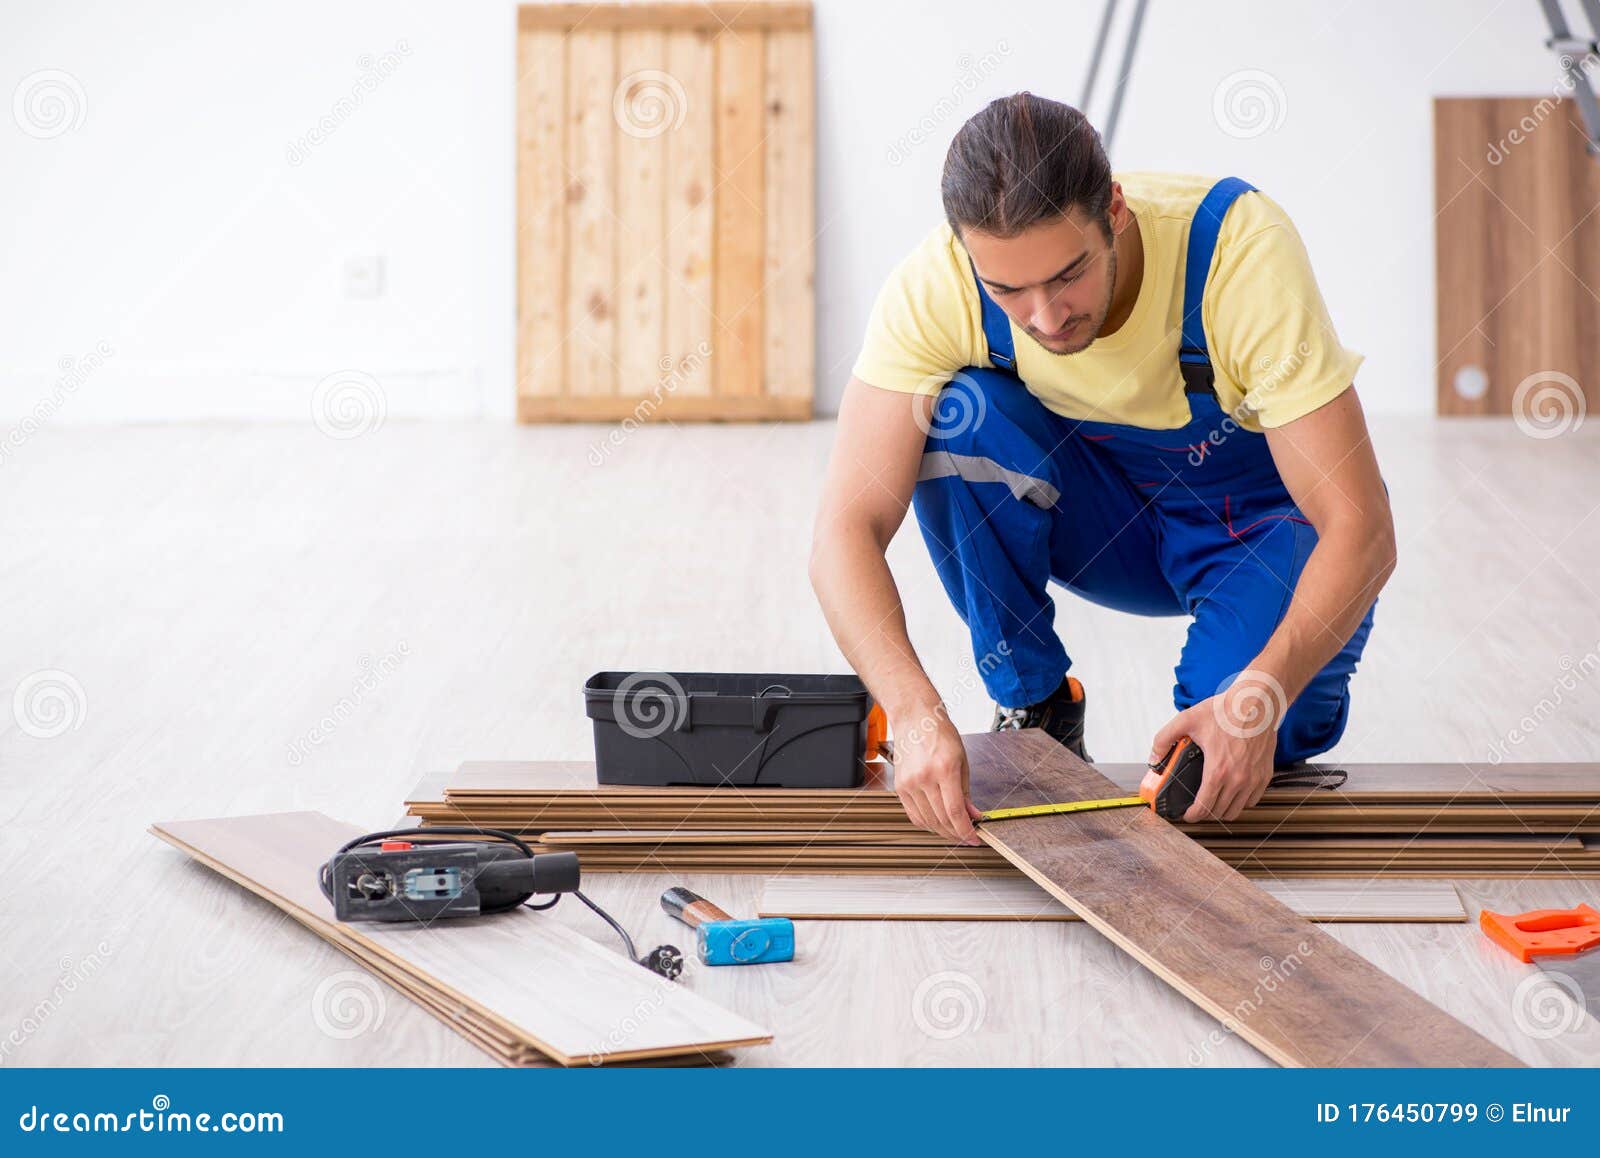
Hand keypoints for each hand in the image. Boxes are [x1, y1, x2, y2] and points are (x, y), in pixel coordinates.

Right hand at [891, 711, 982, 844]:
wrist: (915, 719)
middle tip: (967, 837)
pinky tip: (937, 823)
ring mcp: (909, 784)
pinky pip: (914, 815)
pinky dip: (927, 824)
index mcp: (944, 769)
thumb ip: (966, 792)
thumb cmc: (940, 734)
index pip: (955, 812)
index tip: (974, 839)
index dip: (966, 831)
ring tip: (954, 830)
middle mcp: (924, 778)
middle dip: (957, 834)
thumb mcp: (962, 761)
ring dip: (943, 830)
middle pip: (942, 819)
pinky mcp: (900, 787)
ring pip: (928, 821)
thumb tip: (972, 815)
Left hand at [1149, 677, 1283, 822]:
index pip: (1204, 807)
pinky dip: (1241, 801)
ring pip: (1237, 809)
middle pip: (1220, 812)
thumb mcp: (1186, 720)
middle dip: (1205, 813)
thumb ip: (1164, 739)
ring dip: (1223, 809)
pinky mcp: (1265, 774)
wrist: (1257, 703)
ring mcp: (1254, 779)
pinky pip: (1253, 800)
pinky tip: (1232, 792)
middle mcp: (1238, 779)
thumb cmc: (1226, 711)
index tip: (1188, 815)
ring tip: (1213, 801)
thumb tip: (1153, 758)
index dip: (1193, 816)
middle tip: (1197, 806)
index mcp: (1218, 770)